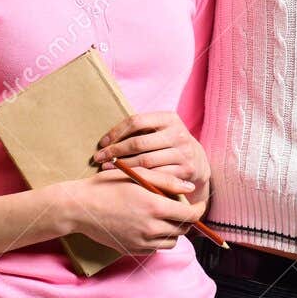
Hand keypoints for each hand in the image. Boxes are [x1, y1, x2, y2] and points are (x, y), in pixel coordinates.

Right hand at [59, 168, 204, 255]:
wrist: (79, 208)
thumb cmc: (108, 186)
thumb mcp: (139, 176)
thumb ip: (168, 182)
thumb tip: (190, 188)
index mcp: (155, 207)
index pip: (190, 215)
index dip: (199, 210)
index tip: (198, 205)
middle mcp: (151, 228)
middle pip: (183, 229)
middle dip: (186, 219)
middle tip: (179, 208)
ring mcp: (141, 242)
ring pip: (171, 242)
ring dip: (173, 231)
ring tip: (163, 217)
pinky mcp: (131, 250)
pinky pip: (155, 249)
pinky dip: (158, 240)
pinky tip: (148, 226)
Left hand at [92, 113, 209, 199]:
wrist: (197, 161)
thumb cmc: (168, 144)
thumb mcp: (160, 130)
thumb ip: (140, 129)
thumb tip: (106, 139)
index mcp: (170, 118)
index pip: (137, 121)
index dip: (116, 132)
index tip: (102, 143)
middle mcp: (178, 134)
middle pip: (139, 142)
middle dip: (115, 151)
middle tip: (99, 158)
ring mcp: (183, 153)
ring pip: (145, 161)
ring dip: (122, 167)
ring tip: (106, 168)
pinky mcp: (185, 171)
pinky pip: (155, 176)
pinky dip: (137, 178)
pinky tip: (125, 179)